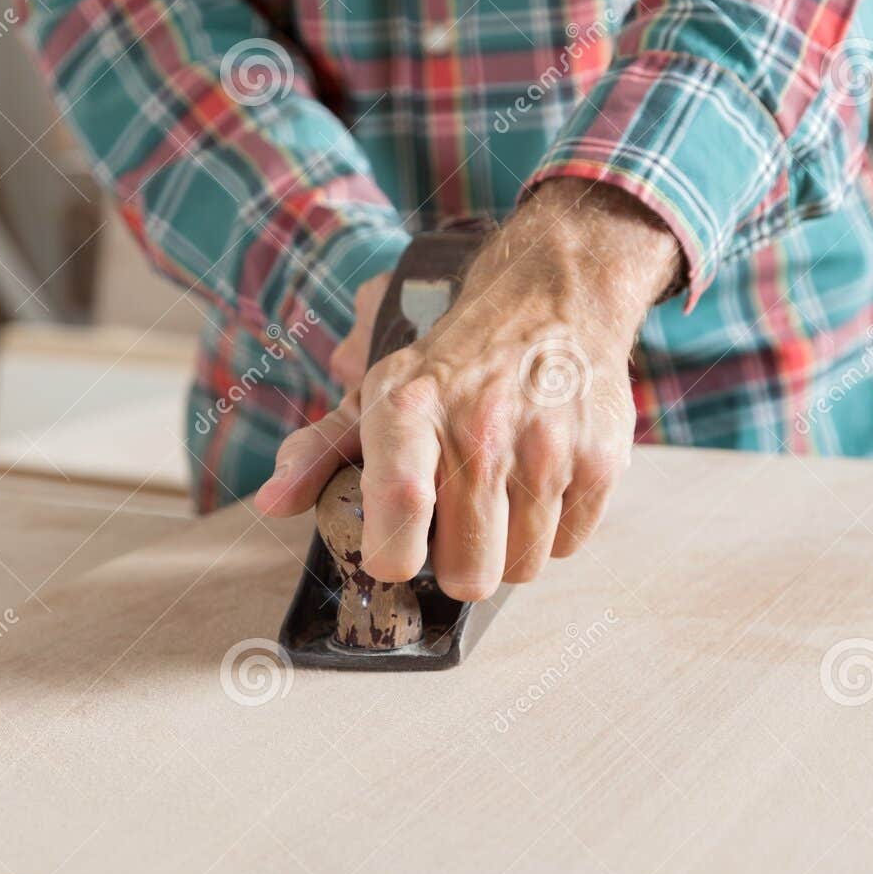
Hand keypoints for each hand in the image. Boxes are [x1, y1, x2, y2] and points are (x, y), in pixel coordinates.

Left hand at [255, 180, 679, 596]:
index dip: (392, 557)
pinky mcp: (599, 461)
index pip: (398, 512)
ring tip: (500, 498)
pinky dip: (552, 531)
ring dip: (507, 549)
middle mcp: (481, 431)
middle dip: (457, 563)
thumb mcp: (379, 391)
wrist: (552, 299)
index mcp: (410, 413)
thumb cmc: (454, 362)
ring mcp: (547, 448)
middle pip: (468, 573)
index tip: (394, 554)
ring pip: (520, 569)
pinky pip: (568, 548)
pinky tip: (540, 485)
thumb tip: (272, 503)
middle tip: (457, 522)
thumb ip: (322, 452)